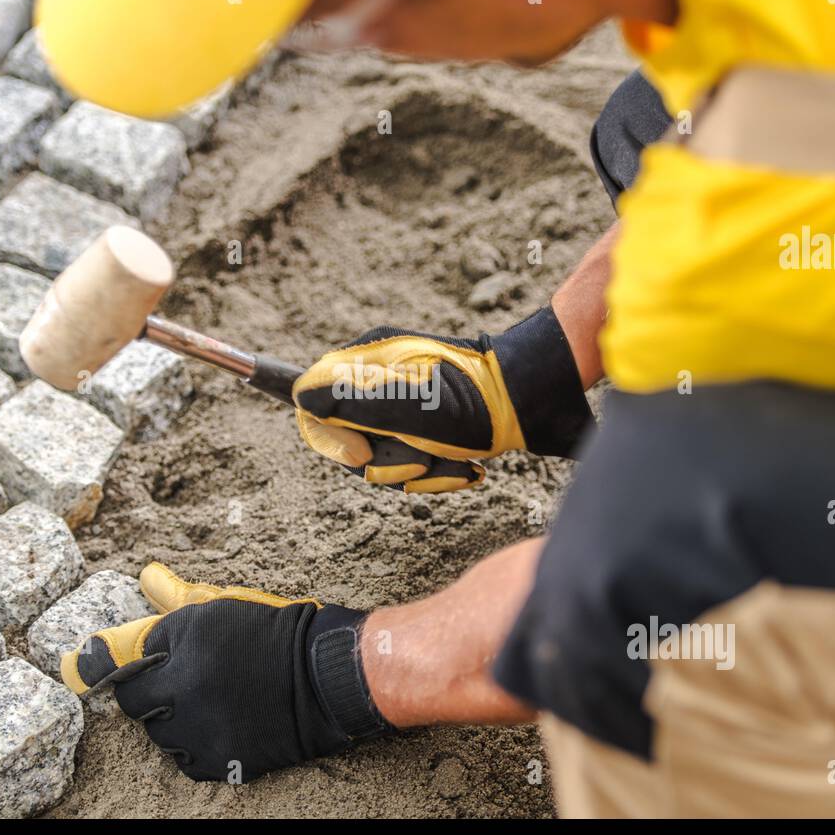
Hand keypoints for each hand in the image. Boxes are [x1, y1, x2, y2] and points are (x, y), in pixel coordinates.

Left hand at [61, 563, 390, 781]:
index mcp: (182, 641)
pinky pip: (184, 758)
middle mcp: (185, 686)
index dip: (100, 665)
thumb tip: (145, 577)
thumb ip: (177, 598)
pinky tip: (218, 722)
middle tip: (182, 677)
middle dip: (150, 689)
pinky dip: (194, 744)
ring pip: (158, 732)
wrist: (328, 676)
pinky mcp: (219, 760)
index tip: (77, 668)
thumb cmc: (276, 631)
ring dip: (171, 718)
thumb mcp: (225, 606)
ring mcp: (201, 728)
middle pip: (133, 700)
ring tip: (208, 699)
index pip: (114, 663)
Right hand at [293, 307, 593, 491]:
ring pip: (384, 460)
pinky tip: (468, 468)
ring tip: (456, 459)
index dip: (329, 439)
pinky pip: (416, 464)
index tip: (363, 455)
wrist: (537, 402)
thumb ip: (344, 399)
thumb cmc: (472, 401)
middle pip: (349, 441)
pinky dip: (441, 472)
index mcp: (367, 362)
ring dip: (420, 471)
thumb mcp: (402, 401)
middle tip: (422, 456)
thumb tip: (297, 396)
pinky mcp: (435, 427)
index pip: (311, 402)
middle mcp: (381, 380)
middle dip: (385, 461)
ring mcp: (409, 405)